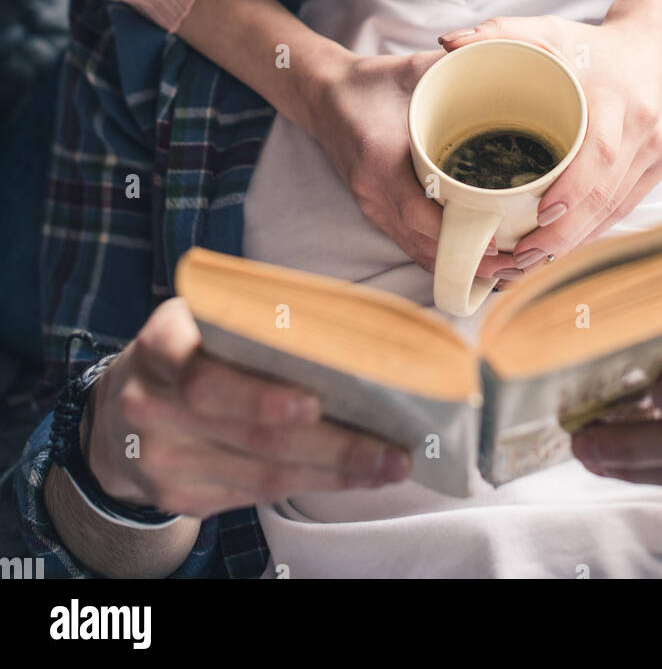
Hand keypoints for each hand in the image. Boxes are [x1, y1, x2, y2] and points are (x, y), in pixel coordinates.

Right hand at [85, 298, 411, 517]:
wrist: (117, 412)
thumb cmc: (190, 348)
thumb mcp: (205, 316)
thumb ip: (259, 318)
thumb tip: (354, 324)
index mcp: (161, 346)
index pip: (204, 376)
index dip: (259, 395)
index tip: (314, 403)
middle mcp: (152, 407)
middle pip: (249, 436)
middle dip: (331, 445)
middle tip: (391, 448)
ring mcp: (161, 460)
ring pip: (261, 474)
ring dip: (333, 472)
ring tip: (387, 465)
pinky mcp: (179, 497)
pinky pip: (254, 495)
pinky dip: (309, 484)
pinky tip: (349, 476)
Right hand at [305, 46, 516, 277]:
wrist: (323, 94)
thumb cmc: (372, 82)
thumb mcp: (413, 69)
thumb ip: (456, 65)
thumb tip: (507, 55)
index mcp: (381, 158)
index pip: (419, 212)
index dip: (457, 234)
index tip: (496, 242)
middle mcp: (373, 190)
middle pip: (422, 242)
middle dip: (468, 260)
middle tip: (514, 266)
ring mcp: (370, 204)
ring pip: (415, 249)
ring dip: (454, 265)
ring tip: (500, 272)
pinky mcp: (372, 209)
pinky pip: (407, 242)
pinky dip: (437, 256)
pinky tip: (467, 263)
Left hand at [438, 7, 661, 279]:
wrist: (658, 44)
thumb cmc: (594, 43)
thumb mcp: (549, 30)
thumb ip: (499, 33)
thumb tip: (448, 42)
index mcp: (618, 95)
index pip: (600, 152)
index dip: (574, 188)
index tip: (542, 215)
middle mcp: (643, 128)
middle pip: (607, 194)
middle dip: (566, 234)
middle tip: (522, 256)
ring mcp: (657, 151)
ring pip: (617, 209)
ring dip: (577, 241)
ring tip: (532, 261)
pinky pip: (626, 207)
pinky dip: (593, 229)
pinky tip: (563, 246)